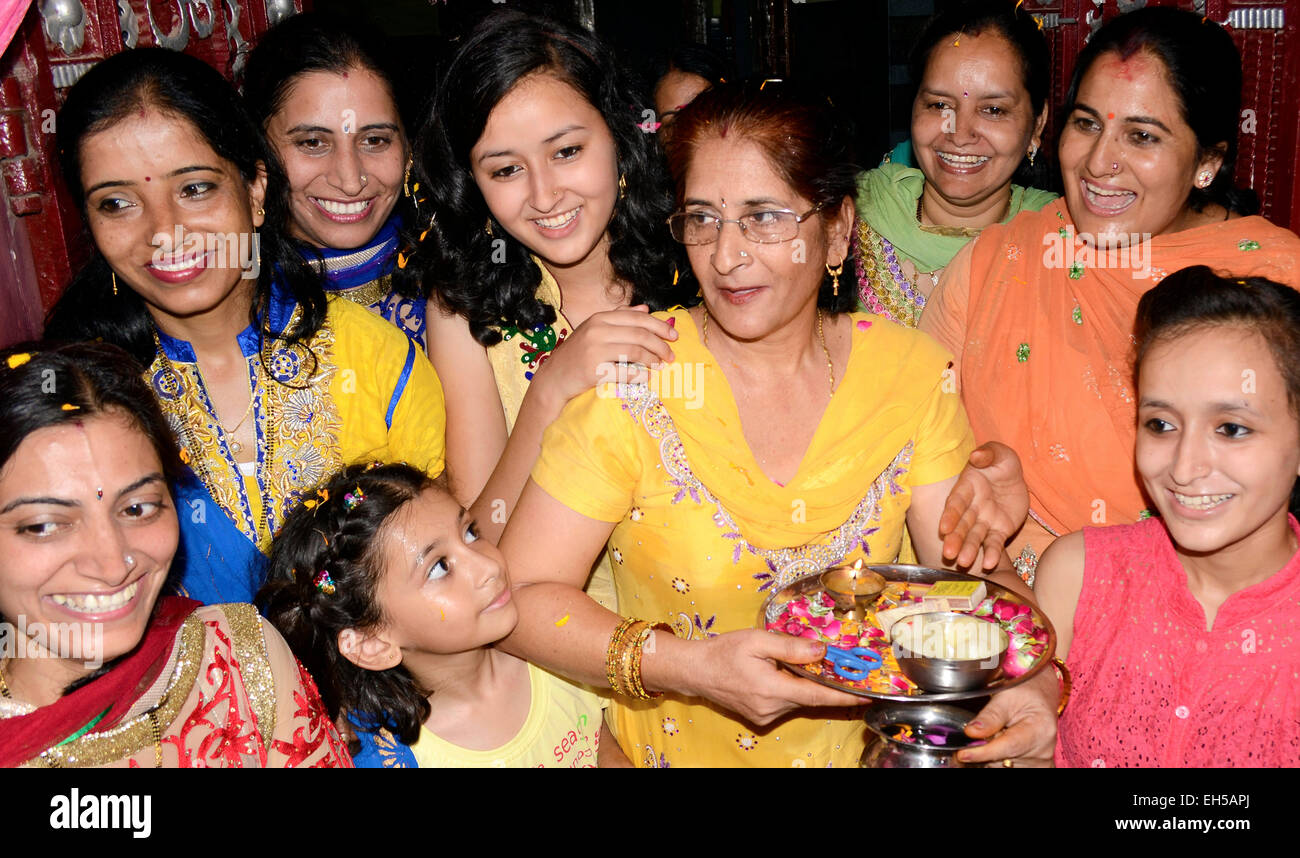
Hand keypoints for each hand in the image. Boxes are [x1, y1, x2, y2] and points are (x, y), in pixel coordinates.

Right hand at [532, 305, 677, 404]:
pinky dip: (639, 375)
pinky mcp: (593, 369)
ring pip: (635, 351)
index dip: (659, 326)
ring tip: (661, 366)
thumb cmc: (576, 355)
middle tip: (671, 355)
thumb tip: (645, 309)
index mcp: (600, 318)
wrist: (553, 378)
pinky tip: (647, 378)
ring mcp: (594, 349)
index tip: (674, 336)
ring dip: (653, 360)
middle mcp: (597, 330)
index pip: (637, 318)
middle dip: (660, 345)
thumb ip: (619, 318)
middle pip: (640, 334)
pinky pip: (624, 371)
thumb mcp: (594, 330)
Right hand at [684, 630, 865, 725]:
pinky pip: (785, 702)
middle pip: (809, 696)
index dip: (846, 696)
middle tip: (838, 666)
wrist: (695, 670)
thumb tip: (821, 651)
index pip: (818, 696)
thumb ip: (790, 646)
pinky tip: (777, 673)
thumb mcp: (756, 640)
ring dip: (803, 683)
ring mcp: (765, 715)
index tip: (868, 696)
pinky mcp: (760, 717)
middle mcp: (771, 708)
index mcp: (772, 689)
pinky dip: (790, 688)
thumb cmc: (723, 651)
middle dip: (824, 682)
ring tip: (789, 662)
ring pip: (797, 699)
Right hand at [938, 441, 1028, 569]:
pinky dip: (991, 553)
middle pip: (961, 524)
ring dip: (968, 549)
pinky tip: (989, 564)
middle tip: (948, 554)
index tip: (944, 528)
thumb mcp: (1000, 453)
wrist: (1016, 478)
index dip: (950, 515)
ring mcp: (983, 521)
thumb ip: (988, 454)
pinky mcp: (998, 530)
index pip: (956, 503)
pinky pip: (993, 543)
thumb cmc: (1002, 462)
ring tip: (964, 563)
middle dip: (955, 539)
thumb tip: (976, 455)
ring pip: (974, 537)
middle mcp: (971, 507)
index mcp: (967, 487)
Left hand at [958, 667, 1057, 766]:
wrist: (1040, 699)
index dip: (983, 752)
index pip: (1008, 746)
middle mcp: (1043, 750)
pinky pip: (1008, 768)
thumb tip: (971, 732)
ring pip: (1002, 767)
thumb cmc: (1024, 694)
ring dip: (991, 756)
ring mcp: (1041, 762)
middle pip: (1002, 760)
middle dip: (984, 750)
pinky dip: (997, 760)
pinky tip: (998, 746)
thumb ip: (990, 716)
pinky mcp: (1037, 768)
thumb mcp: (1006, 696)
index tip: (963, 754)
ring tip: (997, 735)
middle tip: (982, 733)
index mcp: (1040, 729)